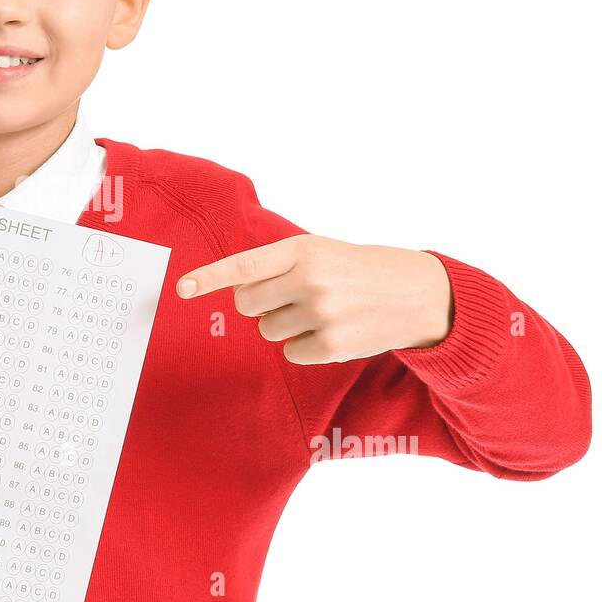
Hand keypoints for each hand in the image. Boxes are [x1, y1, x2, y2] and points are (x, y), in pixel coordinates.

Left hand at [175, 234, 452, 363]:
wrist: (419, 294)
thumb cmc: (361, 269)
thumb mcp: (322, 250)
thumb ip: (281, 264)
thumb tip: (240, 294)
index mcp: (302, 250)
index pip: (244, 266)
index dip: (210, 278)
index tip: (182, 287)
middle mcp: (309, 280)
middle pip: (247, 304)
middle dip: (261, 304)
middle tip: (292, 296)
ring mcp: (320, 314)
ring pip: (267, 330)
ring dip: (286, 324)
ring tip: (322, 311)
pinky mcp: (332, 345)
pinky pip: (291, 352)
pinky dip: (306, 345)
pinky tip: (333, 330)